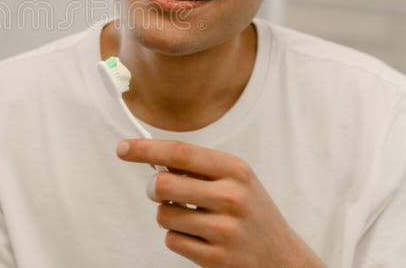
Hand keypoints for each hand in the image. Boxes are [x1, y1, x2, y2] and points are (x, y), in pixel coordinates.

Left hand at [116, 139, 324, 267]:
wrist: (283, 257)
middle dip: (154, 189)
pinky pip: (172, 241)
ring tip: (192, 219)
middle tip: (160, 192)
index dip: (145, 149)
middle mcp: (232, 196)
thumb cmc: (250, 210)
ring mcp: (225, 229)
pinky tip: (200, 239)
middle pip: (164, 185)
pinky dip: (178, 239)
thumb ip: (197, 167)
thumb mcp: (235, 178)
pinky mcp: (217, 258)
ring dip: (169, 217)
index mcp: (235, 169)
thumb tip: (151, 159)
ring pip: (164, 215)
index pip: (180, 153)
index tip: (122, 148)